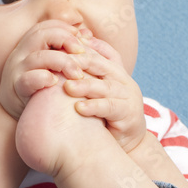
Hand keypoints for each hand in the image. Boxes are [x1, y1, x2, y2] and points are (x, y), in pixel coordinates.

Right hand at [0, 20, 88, 120]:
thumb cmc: (39, 87)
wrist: (12, 113)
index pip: (46, 26)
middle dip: (65, 39)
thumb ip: (65, 49)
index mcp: (29, 45)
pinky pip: (28, 79)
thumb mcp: (50, 65)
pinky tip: (55, 82)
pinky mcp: (16, 88)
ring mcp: (16, 70)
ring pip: (38, 57)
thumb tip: (87, 34)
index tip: (82, 37)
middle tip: (83, 52)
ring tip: (77, 75)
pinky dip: (43, 78)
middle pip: (41, 34)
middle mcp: (20, 53)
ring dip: (62, 62)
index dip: (64, 27)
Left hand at [62, 31, 147, 152]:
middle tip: (59, 62)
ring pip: (106, 86)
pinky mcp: (130, 114)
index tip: (61, 45)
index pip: (98, 51)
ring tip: (67, 87)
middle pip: (101, 64)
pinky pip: (110, 107)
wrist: (127, 143)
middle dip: (79, 62)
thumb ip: (82, 76)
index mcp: (115, 71)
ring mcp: (128, 96)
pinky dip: (94, 106)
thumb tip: (57, 60)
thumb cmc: (104, 116)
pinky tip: (78, 108)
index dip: (81, 46)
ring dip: (85, 85)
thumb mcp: (93, 92)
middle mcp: (123, 80)